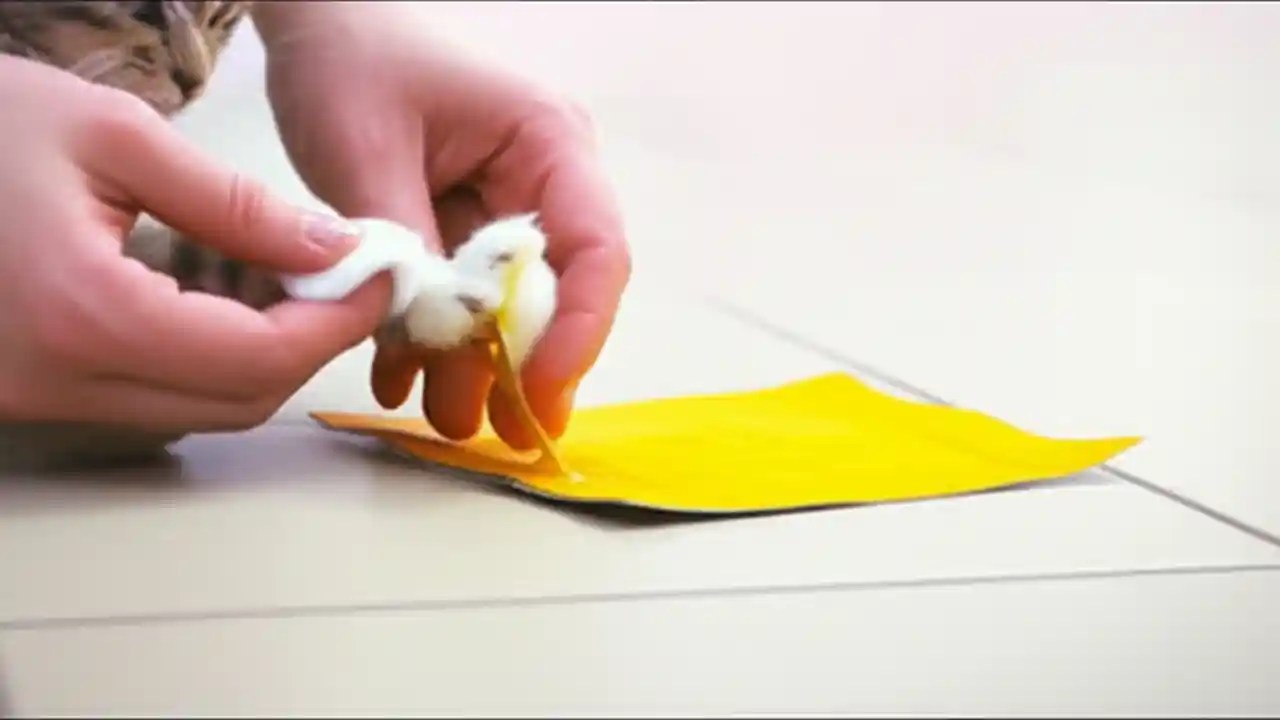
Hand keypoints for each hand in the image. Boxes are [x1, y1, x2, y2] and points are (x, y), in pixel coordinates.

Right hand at [0, 55, 390, 432]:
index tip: (380, 275)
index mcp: (86, 317)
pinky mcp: (31, 389)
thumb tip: (330, 249)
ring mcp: (40, 396)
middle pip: (238, 399)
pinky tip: (211, 282)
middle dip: (306, 340)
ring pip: (197, 404)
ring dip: (259, 349)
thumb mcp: (111, 135)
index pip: (259, 358)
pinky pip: (148, 391)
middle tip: (337, 272)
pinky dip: (203, 350)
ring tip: (274, 266)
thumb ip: (235, 204)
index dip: (336, 321)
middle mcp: (62, 380)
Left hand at [256, 3, 630, 448]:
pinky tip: (400, 376)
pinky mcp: (465, 228)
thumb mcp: (368, 152)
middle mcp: (545, 181)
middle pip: (562, 290)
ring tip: (440, 418)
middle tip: (501, 433)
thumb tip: (438, 343)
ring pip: (511, 305)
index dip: (578, 331)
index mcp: (548, 144)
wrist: (317, 26)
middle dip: (528, 364)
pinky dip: (436, 340)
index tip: (540, 391)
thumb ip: (406, 251)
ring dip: (478, 365)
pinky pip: (464, 298)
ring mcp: (506, 208)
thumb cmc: (352, 62)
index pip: (595, 251)